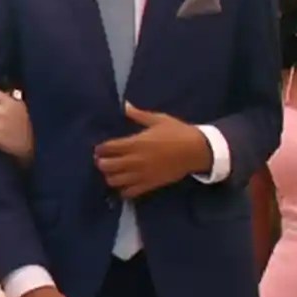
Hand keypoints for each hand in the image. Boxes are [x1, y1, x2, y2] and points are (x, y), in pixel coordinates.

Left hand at [94, 103, 209, 198]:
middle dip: (101, 162)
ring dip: (109, 176)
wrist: (196, 150)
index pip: (108, 148)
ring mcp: (142, 174)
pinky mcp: (150, 185)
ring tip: (112, 171)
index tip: (99, 148)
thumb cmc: (177, 132)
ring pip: (115, 181)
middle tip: (102, 159)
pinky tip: (123, 184)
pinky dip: (122, 190)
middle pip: (107, 166)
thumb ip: (138, 114)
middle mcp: (135, 160)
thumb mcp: (158, 119)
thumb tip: (124, 105)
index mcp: (136, 143)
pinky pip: (129, 192)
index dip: (100, 149)